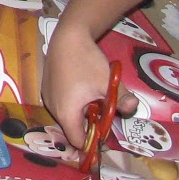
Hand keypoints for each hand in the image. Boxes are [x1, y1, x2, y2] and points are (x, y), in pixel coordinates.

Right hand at [40, 26, 135, 150]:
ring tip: (93, 98)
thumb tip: (132, 108)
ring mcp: (47, 98)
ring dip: (81, 113)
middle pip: (72, 128)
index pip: (78, 141)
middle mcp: (53, 109)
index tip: (105, 135)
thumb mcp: (108, 82)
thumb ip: (122, 100)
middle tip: (103, 112)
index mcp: (66, 113)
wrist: (68, 37)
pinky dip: (72, 103)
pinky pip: (60, 105)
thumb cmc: (87, 62)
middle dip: (89, 125)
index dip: (92, 142)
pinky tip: (81, 88)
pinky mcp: (46, 88)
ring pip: (66, 116)